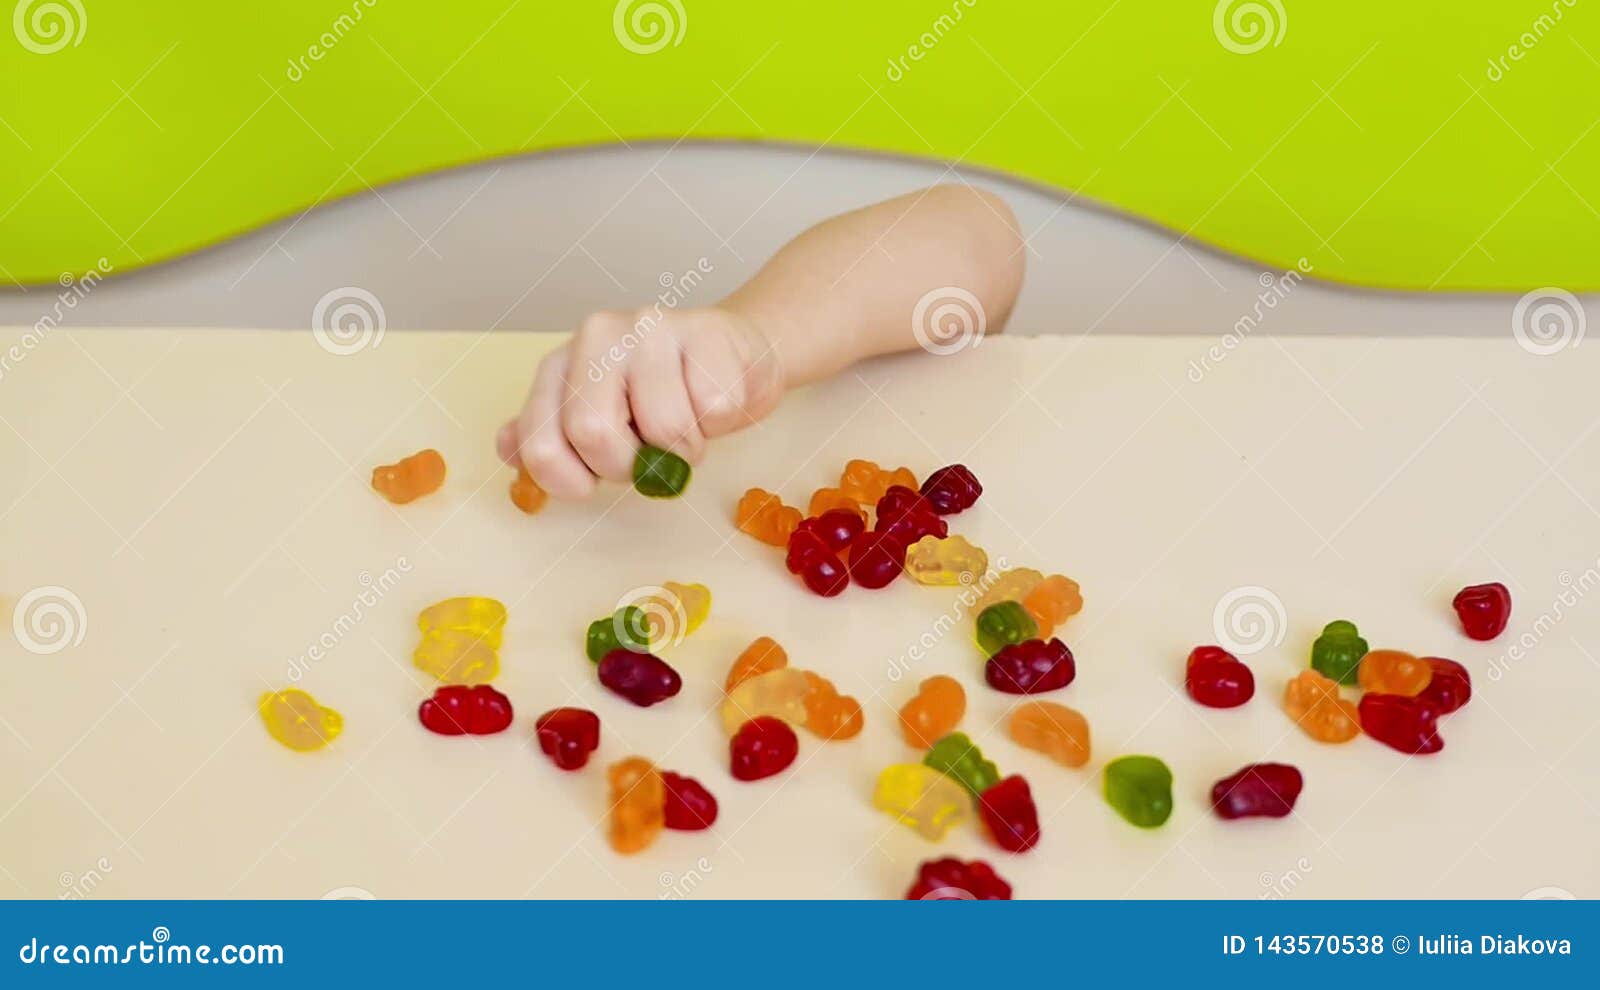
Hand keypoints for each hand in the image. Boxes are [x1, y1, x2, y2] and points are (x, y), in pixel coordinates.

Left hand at [497, 306, 783, 498]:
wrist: (736, 352)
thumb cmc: (665, 396)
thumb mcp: (600, 420)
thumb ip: (552, 437)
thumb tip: (507, 450)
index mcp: (560, 364)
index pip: (540, 445)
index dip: (571, 481)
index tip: (598, 477)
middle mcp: (597, 336)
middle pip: (594, 434)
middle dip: (633, 466)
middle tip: (653, 452)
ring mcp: (652, 328)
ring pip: (665, 429)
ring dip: (687, 449)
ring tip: (691, 423)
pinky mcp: (707, 330)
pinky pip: (714, 410)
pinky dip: (722, 423)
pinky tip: (716, 398)